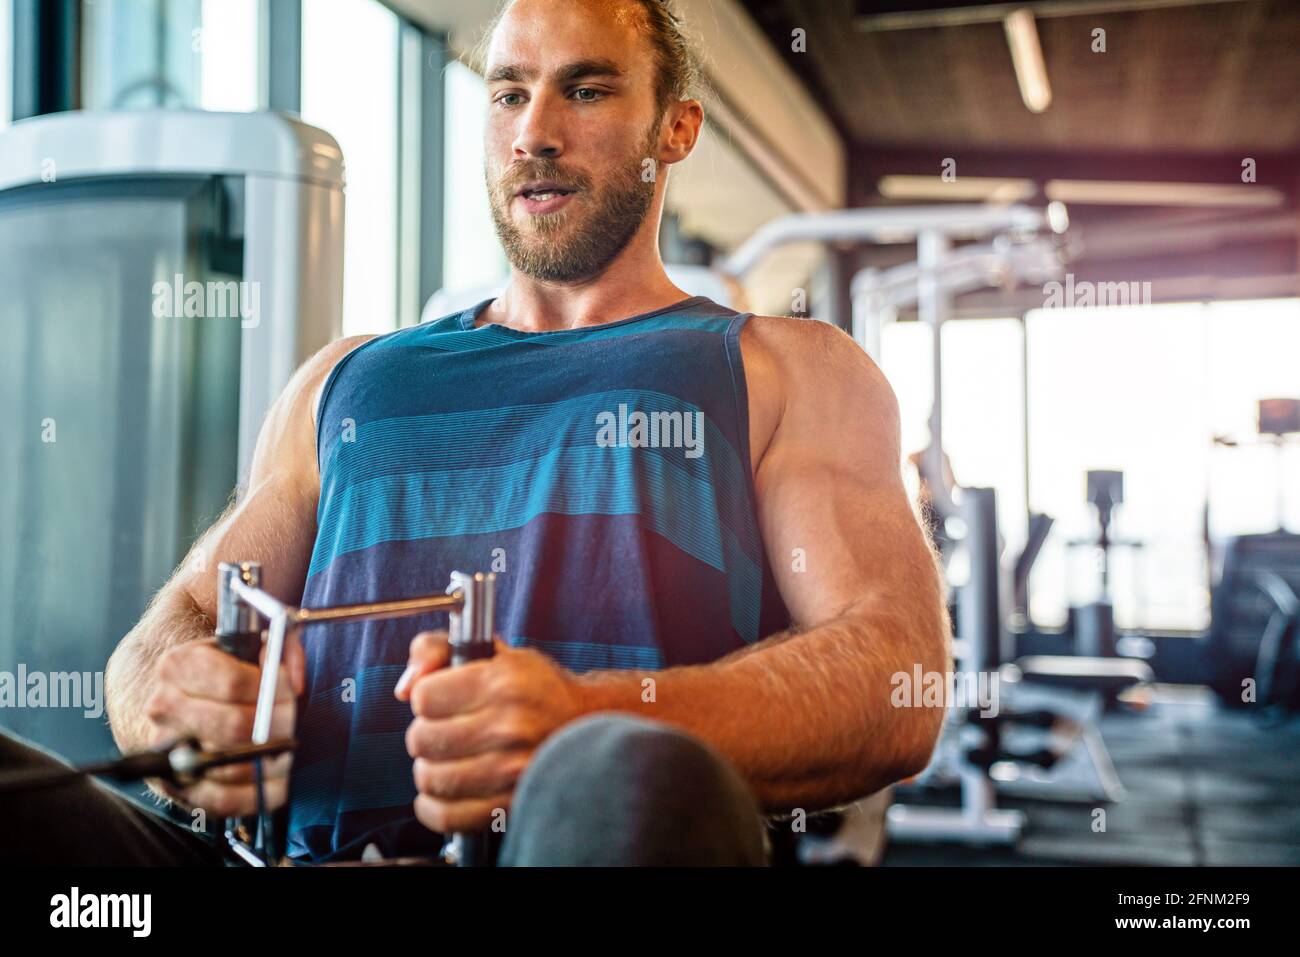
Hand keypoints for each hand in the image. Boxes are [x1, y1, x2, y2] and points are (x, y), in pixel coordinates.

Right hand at [143, 634, 303, 816]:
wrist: (176, 694)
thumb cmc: (224, 665)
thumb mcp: (250, 638)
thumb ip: (280, 645)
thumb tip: (291, 677)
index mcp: (179, 666)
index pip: (232, 683)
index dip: (271, 689)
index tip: (288, 688)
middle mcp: (165, 707)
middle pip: (235, 726)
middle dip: (278, 725)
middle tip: (291, 719)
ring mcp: (166, 749)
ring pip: (231, 765)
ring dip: (272, 759)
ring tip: (287, 746)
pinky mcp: (176, 785)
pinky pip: (221, 799)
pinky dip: (256, 795)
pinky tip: (276, 780)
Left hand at [395, 631, 587, 833]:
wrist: (588, 724)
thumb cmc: (533, 686)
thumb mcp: (492, 651)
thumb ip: (436, 650)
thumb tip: (404, 689)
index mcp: (505, 681)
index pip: (424, 698)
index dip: (428, 697)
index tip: (443, 700)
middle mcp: (511, 725)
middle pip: (421, 739)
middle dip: (426, 733)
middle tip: (447, 731)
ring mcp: (514, 769)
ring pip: (430, 778)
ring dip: (430, 770)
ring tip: (449, 759)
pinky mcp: (512, 805)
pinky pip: (447, 816)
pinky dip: (433, 808)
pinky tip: (443, 793)